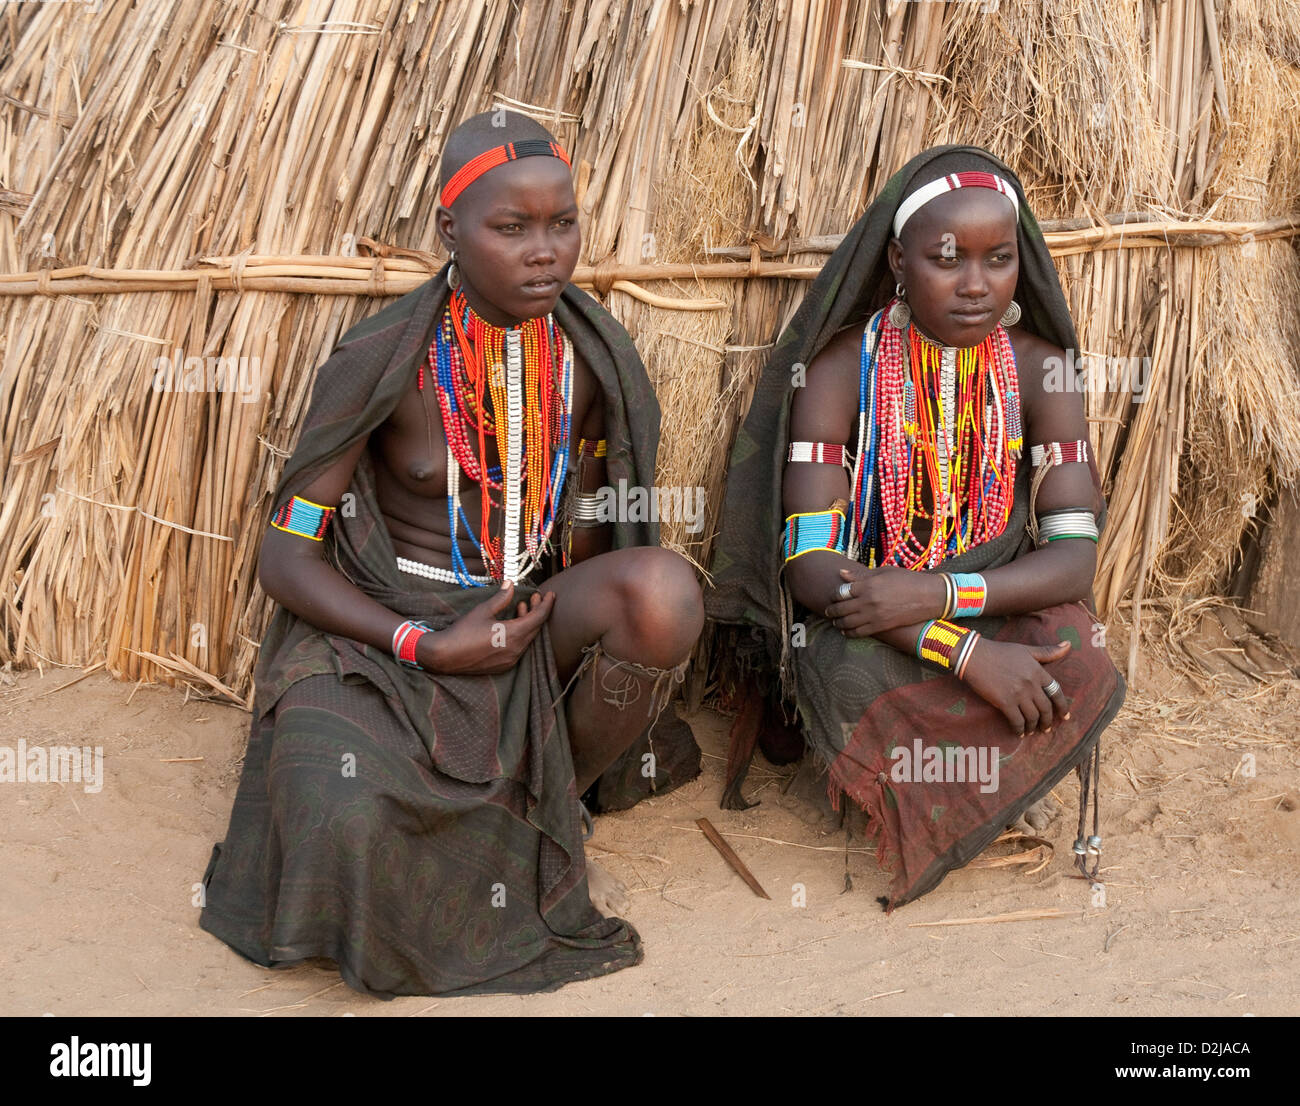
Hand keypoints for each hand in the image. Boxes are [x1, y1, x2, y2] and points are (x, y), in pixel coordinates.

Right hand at [419, 582, 554, 674]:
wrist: (445, 656)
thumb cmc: (462, 632)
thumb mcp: (483, 611)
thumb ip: (501, 598)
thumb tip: (510, 584)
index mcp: (514, 634)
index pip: (539, 618)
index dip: (546, 605)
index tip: (551, 594)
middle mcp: (516, 649)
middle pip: (535, 628)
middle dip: (537, 611)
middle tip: (534, 597)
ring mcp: (511, 660)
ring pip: (527, 638)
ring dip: (527, 622)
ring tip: (521, 607)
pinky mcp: (503, 666)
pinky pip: (519, 648)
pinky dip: (520, 635)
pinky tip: (512, 625)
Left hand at [822, 565, 944, 636]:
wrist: (929, 596)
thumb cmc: (907, 580)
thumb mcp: (884, 572)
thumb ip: (860, 576)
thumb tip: (841, 573)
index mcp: (868, 585)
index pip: (842, 591)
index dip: (835, 594)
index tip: (834, 596)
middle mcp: (868, 601)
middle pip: (841, 608)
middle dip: (831, 610)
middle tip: (827, 611)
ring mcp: (874, 615)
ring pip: (848, 622)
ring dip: (838, 622)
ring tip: (834, 622)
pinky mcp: (881, 626)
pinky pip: (860, 632)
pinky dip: (849, 632)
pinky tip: (845, 631)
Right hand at [958, 638, 1071, 734]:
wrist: (974, 656)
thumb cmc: (999, 651)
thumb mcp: (1025, 649)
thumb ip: (1048, 651)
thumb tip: (1068, 645)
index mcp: (1038, 671)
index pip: (1056, 692)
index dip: (1062, 706)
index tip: (1064, 716)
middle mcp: (1031, 684)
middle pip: (1046, 708)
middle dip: (1048, 721)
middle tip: (1047, 728)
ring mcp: (1018, 694)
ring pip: (1033, 717)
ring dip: (1034, 727)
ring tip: (1032, 731)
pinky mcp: (1005, 702)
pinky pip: (1017, 721)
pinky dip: (1020, 729)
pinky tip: (1019, 732)